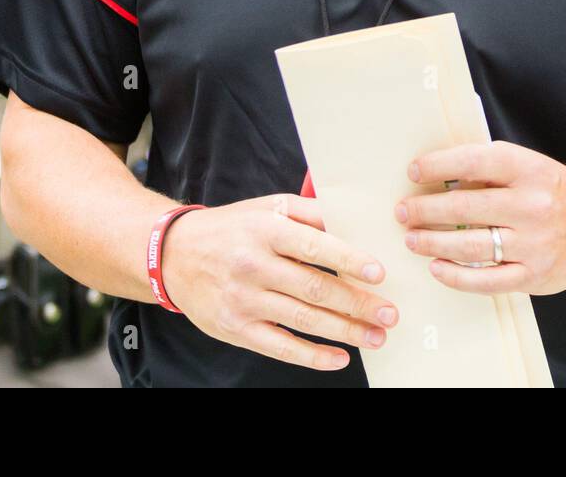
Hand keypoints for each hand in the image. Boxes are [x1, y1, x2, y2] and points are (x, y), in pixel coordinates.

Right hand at [161, 193, 398, 371]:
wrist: (174, 254)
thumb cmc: (234, 227)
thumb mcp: (268, 207)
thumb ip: (310, 212)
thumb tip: (354, 220)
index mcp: (266, 230)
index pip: (316, 247)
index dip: (350, 261)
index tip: (380, 273)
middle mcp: (254, 266)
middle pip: (315, 289)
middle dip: (357, 303)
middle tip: (390, 313)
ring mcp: (243, 300)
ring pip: (303, 320)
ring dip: (345, 331)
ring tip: (376, 335)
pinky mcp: (235, 329)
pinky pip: (279, 347)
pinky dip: (312, 356)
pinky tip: (339, 358)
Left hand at [396, 141, 565, 295]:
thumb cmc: (555, 191)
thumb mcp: (530, 166)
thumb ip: (491, 168)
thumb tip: (437, 173)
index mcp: (529, 169)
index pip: (473, 161)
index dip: (438, 165)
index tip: (414, 171)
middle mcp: (532, 205)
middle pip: (464, 207)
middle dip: (424, 209)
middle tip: (402, 211)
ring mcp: (533, 244)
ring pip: (470, 245)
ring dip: (432, 243)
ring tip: (411, 239)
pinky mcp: (534, 276)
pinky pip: (485, 281)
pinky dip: (455, 276)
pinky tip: (437, 268)